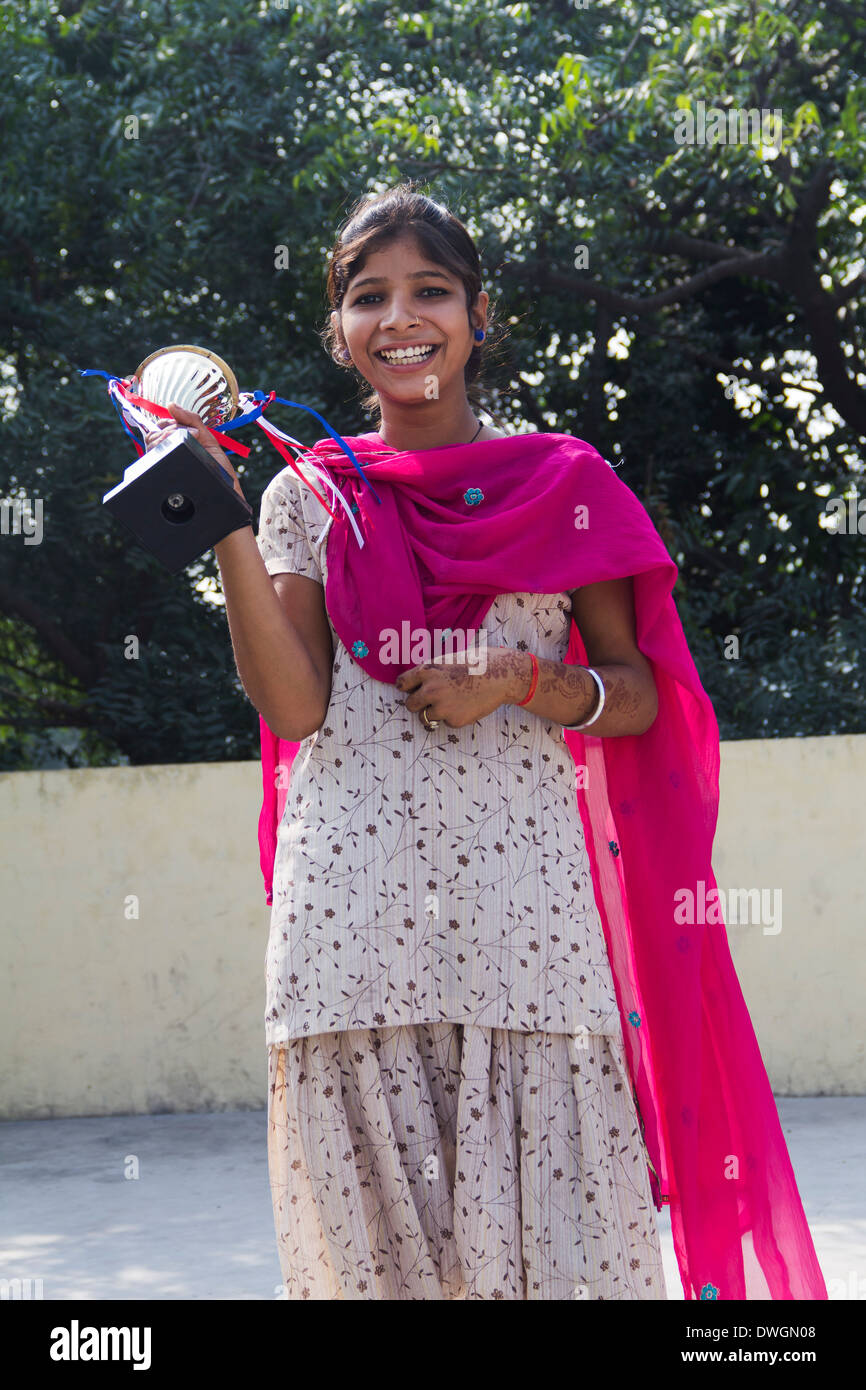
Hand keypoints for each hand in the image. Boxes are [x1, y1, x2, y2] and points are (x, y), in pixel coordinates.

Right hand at [142, 401, 246, 501]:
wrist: (227, 492)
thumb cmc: (219, 470)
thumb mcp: (207, 439)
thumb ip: (191, 420)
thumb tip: (171, 405)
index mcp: (174, 447)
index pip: (158, 429)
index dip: (168, 422)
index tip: (184, 425)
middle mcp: (166, 456)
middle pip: (152, 434)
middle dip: (171, 428)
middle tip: (193, 434)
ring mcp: (164, 465)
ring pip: (152, 443)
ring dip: (171, 435)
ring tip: (193, 440)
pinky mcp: (163, 473)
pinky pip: (155, 455)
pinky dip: (167, 443)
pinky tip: (183, 447)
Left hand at [395, 647, 530, 727]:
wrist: (501, 676)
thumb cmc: (477, 662)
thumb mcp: (449, 660)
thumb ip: (432, 671)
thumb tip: (418, 682)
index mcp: (427, 671)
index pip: (402, 684)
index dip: (406, 687)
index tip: (410, 689)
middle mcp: (430, 690)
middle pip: (410, 705)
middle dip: (418, 704)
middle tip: (430, 701)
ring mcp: (442, 707)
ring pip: (426, 717)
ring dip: (436, 712)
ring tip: (454, 701)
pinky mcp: (454, 720)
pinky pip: (446, 722)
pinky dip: (454, 717)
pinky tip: (467, 705)